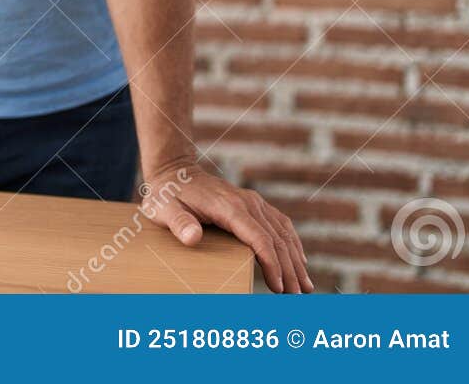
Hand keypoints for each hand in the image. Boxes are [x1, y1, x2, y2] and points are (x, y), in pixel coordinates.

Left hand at [139, 162, 311, 292]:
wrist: (173, 170)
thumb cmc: (167, 194)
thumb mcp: (163, 209)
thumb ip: (178, 223)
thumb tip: (193, 238)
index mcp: (228, 207)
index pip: (259, 238)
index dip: (271, 264)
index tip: (278, 287)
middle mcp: (247, 203)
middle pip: (276, 239)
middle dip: (288, 270)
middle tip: (296, 297)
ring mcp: (252, 202)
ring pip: (282, 232)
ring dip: (295, 260)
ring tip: (304, 287)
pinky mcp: (253, 203)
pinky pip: (279, 223)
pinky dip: (292, 243)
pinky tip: (300, 260)